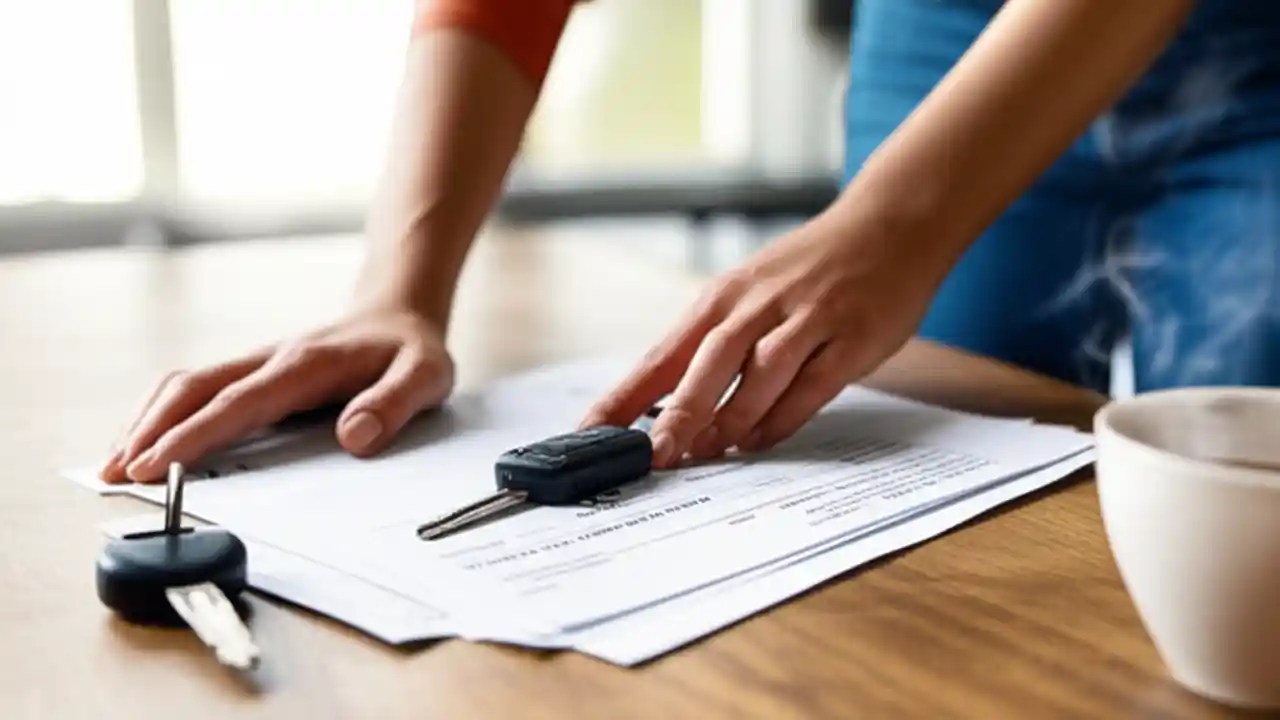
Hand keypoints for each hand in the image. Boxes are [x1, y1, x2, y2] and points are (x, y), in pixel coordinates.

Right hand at [99, 307, 453, 482]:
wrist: (399, 314)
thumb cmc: (409, 351)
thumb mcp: (425, 377)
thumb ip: (393, 404)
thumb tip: (354, 437)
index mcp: (307, 364)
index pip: (239, 403)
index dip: (195, 434)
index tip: (157, 464)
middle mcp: (272, 359)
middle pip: (194, 388)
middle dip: (150, 430)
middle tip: (115, 473)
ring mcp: (257, 364)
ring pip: (187, 385)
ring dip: (147, 421)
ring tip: (114, 464)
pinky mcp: (253, 373)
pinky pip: (199, 390)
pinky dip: (165, 414)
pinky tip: (148, 442)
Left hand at [579, 209, 954, 467]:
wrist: (891, 224)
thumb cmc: (810, 270)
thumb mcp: (750, 293)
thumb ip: (714, 346)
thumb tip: (664, 408)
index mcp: (722, 297)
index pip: (660, 355)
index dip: (624, 398)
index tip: (590, 433)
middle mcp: (759, 304)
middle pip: (707, 363)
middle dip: (677, 414)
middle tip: (654, 455)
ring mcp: (808, 319)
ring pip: (759, 375)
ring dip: (730, 419)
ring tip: (706, 453)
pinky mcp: (852, 338)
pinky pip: (811, 386)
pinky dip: (782, 418)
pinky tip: (760, 439)